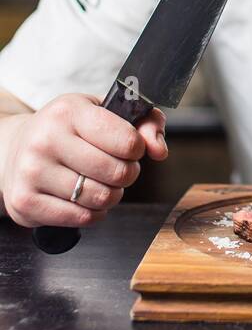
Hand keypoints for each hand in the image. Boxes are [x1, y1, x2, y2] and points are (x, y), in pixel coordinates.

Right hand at [1, 93, 167, 229]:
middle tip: (119, 168)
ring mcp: (32, 171)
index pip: (127, 140)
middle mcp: (46, 139)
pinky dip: (93, 213)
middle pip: (117, 173)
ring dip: (111, 195)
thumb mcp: (104, 112)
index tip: (130, 147)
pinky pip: (81, 218)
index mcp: (69, 111)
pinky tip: (84, 198)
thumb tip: (159, 151)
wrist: (14, 148)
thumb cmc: (68, 130)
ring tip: (101, 182)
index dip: (137, 149)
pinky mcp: (25, 201)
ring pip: (100, 198)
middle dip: (127, 174)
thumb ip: (144, 123)